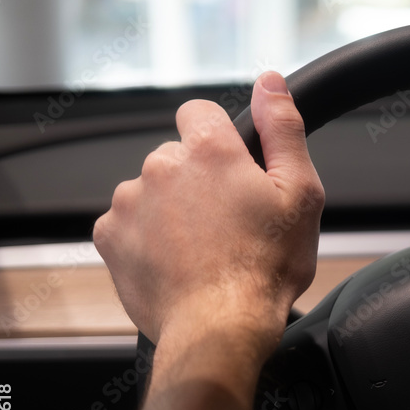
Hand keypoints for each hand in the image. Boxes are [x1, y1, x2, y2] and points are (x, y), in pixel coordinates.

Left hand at [94, 72, 323, 353]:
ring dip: (173, 210)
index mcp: (209, 152)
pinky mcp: (109, 236)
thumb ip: (283, 129)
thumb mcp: (300, 194)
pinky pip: (128, 223)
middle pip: (176, 157)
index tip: (232, 170)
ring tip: (203, 248)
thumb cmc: (264, 268)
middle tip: (229, 222)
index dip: (218, 138)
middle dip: (199, 181)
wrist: (219, 327)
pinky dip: (148, 237)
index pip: (198, 111)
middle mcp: (161, 167)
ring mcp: (129, 202)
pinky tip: (177, 260)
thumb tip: (271, 83)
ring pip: (152, 191)